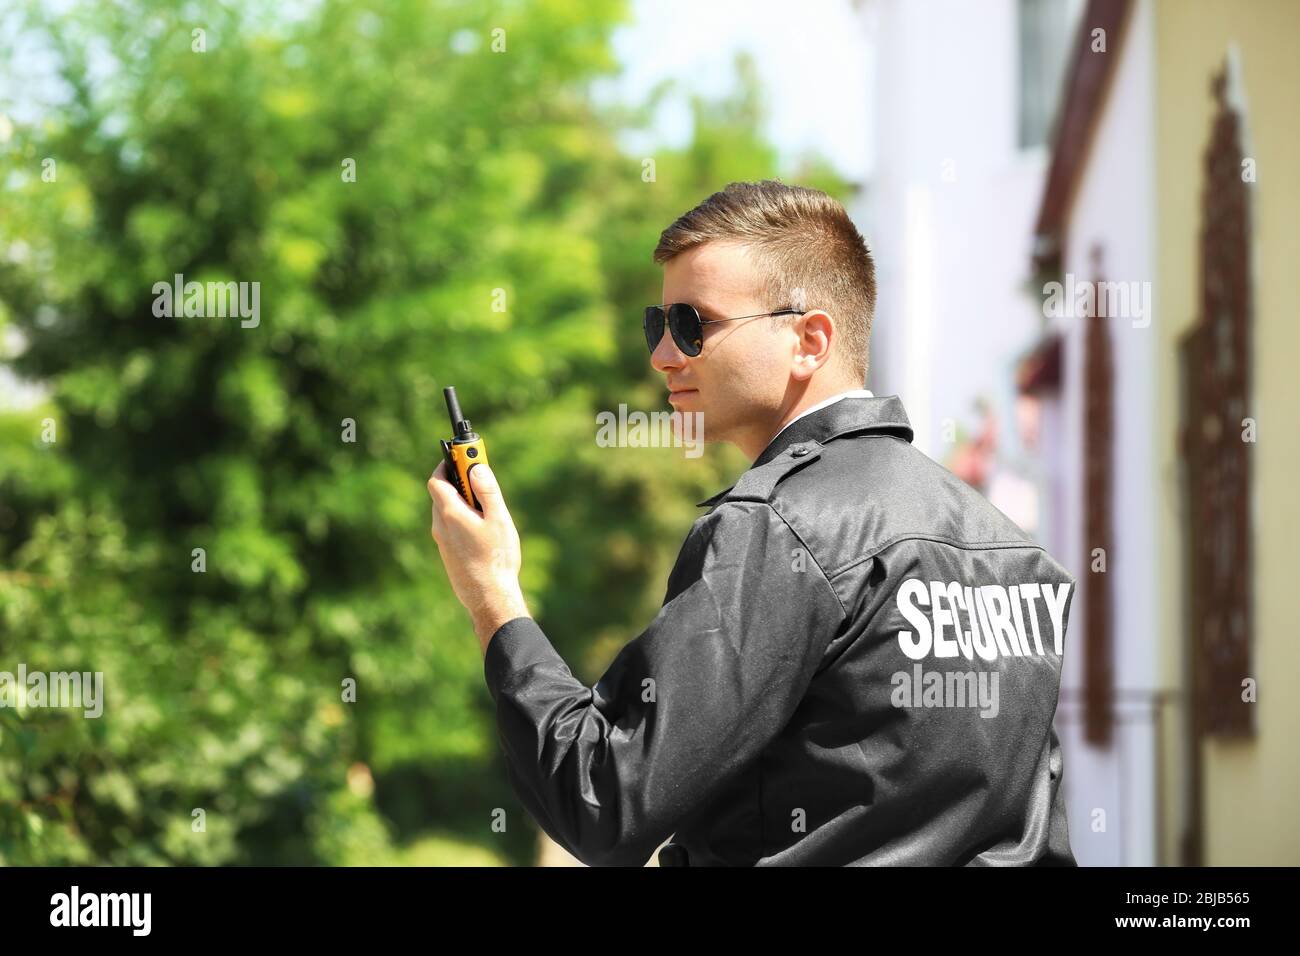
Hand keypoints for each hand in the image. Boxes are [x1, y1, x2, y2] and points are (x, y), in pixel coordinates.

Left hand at [427, 460, 529, 650]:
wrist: (489, 598)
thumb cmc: (496, 559)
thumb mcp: (498, 520)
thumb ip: (487, 491)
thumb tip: (476, 467)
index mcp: (450, 513)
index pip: (437, 478)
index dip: (448, 463)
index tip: (464, 454)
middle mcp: (440, 525)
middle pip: (442, 492)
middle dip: (459, 480)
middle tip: (480, 476)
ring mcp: (442, 541)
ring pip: (446, 510)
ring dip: (462, 500)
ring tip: (487, 507)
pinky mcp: (447, 553)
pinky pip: (450, 526)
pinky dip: (462, 517)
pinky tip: (483, 529)